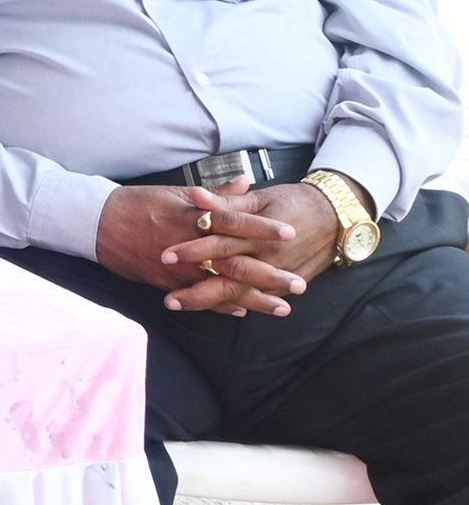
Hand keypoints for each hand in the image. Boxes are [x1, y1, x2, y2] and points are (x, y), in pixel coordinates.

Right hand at [96, 179, 304, 317]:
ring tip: (281, 307)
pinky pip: (199, 296)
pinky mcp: (166, 282)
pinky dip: (220, 305)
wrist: (97, 223)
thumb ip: (214, 194)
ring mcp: (178, 267)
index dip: (263, 227)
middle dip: (269, 275)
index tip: (290, 232)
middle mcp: (188, 244)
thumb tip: (246, 183)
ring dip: (253, 298)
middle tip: (298, 284)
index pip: (234, 221)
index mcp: (192, 217)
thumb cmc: (137, 203)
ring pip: (222, 286)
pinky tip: (242, 311)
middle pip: (235, 262)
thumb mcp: (175, 192)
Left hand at [162, 179, 340, 316]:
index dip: (194, 249)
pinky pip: (259, 298)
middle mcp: (269, 257)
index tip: (167, 256)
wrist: (337, 217)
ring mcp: (279, 274)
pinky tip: (214, 310)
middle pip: (229, 277)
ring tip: (181, 305)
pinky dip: (237, 304)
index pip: (221, 243)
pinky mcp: (287, 284)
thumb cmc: (295, 202)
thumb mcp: (261, 198)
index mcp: (260, 233)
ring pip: (241, 293)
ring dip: (211, 302)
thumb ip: (226, 201)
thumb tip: (194, 194)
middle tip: (169, 297)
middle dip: (198, 289)